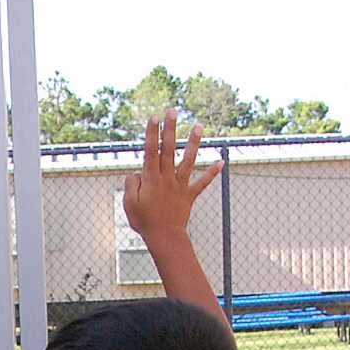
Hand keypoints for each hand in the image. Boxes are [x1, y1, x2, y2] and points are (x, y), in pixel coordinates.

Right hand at [122, 111, 222, 243]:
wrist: (165, 238)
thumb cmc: (144, 221)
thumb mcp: (129, 204)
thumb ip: (131, 184)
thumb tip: (136, 172)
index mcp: (151, 179)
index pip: (151, 151)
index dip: (152, 134)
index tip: (154, 118)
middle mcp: (167, 178)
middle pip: (169, 149)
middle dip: (170, 129)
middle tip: (172, 111)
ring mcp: (180, 185)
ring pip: (188, 160)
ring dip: (194, 142)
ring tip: (199, 126)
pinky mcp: (189, 195)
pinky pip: (202, 183)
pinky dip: (212, 173)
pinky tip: (221, 162)